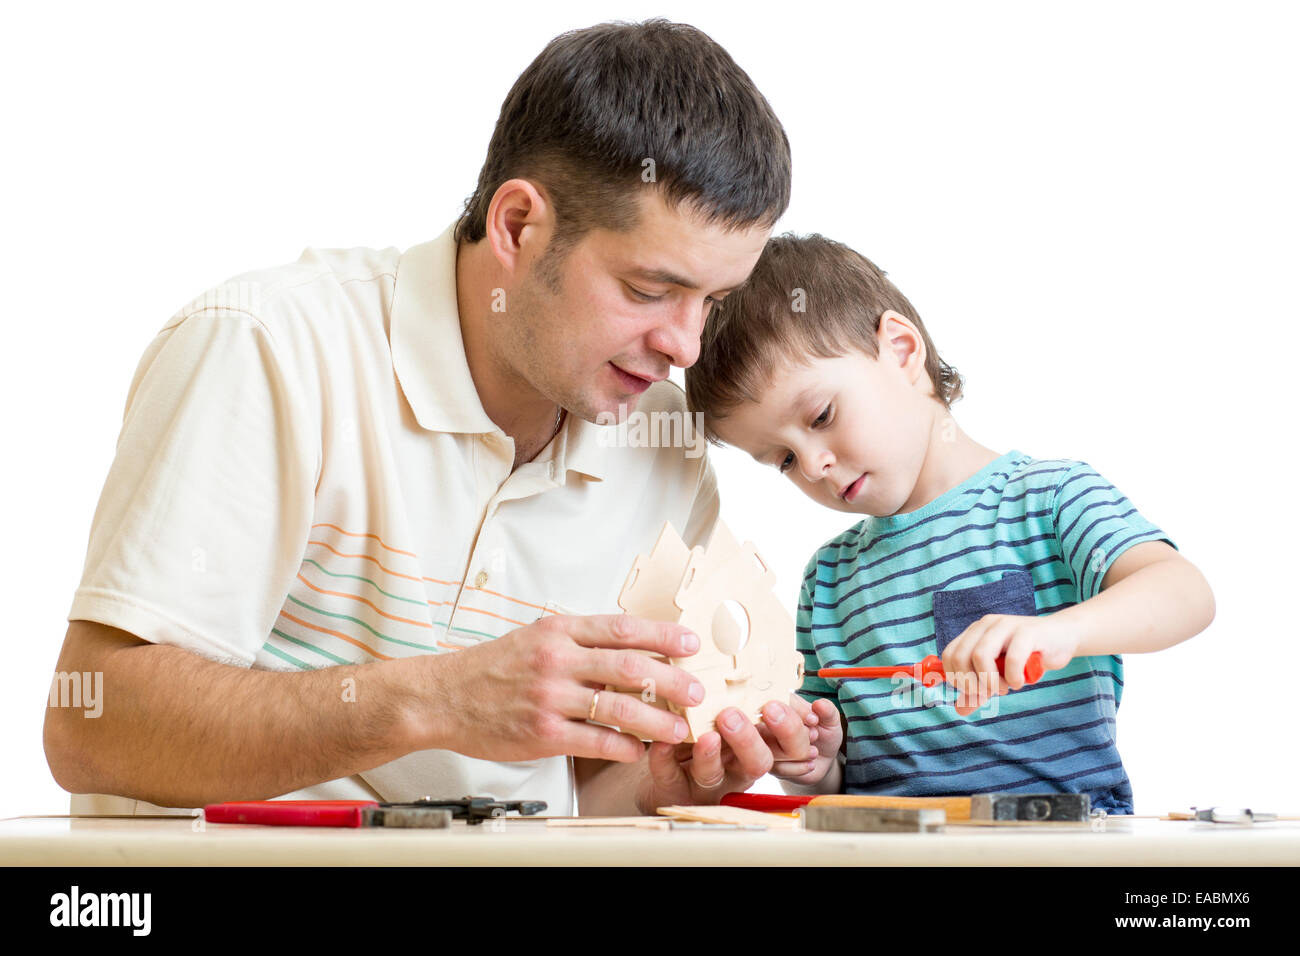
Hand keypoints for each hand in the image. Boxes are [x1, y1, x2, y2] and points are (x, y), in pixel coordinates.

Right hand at [435, 613, 705, 761]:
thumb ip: (579, 640)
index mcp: (559, 631)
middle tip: (697, 691)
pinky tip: (639, 750)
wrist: (443, 697)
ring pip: (618, 707)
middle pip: (630, 666)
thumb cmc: (493, 668)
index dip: (663, 635)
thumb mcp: (536, 637)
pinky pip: (595, 741)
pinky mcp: (542, 732)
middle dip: (672, 680)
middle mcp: (557, 659)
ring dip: (656, 720)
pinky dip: (623, 747)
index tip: (691, 643)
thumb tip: (630, 645)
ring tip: (679, 729)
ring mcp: (550, 697)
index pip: (623, 628)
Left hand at [636, 701, 813, 812]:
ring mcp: (707, 781)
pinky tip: (662, 742)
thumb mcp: (738, 711)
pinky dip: (665, 759)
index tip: (773, 705)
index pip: (789, 747)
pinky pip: (670, 775)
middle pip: (757, 763)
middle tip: (731, 715)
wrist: (667, 768)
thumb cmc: (711, 728)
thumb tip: (775, 671)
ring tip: (704, 734)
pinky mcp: (675, 786)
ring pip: (713, 775)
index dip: (788, 731)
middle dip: (748, 740)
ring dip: (709, 754)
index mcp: (759, 746)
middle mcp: (737, 767)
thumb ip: (756, 696)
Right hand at [766, 694, 841, 786]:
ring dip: (798, 751)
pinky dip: (798, 767)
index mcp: (782, 702)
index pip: (780, 701)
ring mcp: (764, 743)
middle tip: (814, 735)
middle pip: (770, 723)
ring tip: (814, 751)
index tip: (814, 721)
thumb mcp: (831, 721)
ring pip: (772, 747)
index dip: (797, 711)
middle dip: (796, 732)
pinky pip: (777, 767)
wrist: (822, 760)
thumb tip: (819, 704)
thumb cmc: (823, 733)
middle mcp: (767, 721)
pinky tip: (809, 764)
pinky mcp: (767, 764)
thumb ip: (827, 711)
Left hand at [940, 613, 1078, 716]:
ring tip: (1005, 688)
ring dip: (990, 681)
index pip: (949, 655)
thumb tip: (960, 710)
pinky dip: (1013, 677)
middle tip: (989, 693)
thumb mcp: (999, 676)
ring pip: (980, 655)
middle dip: (971, 684)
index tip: (973, 693)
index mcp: (975, 632)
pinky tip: (1019, 682)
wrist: (1063, 638)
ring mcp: (1006, 625)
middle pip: (960, 657)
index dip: (956, 679)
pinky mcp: (1028, 631)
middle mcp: (986, 625)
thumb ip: (980, 691)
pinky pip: (1012, 658)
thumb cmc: (1028, 657)